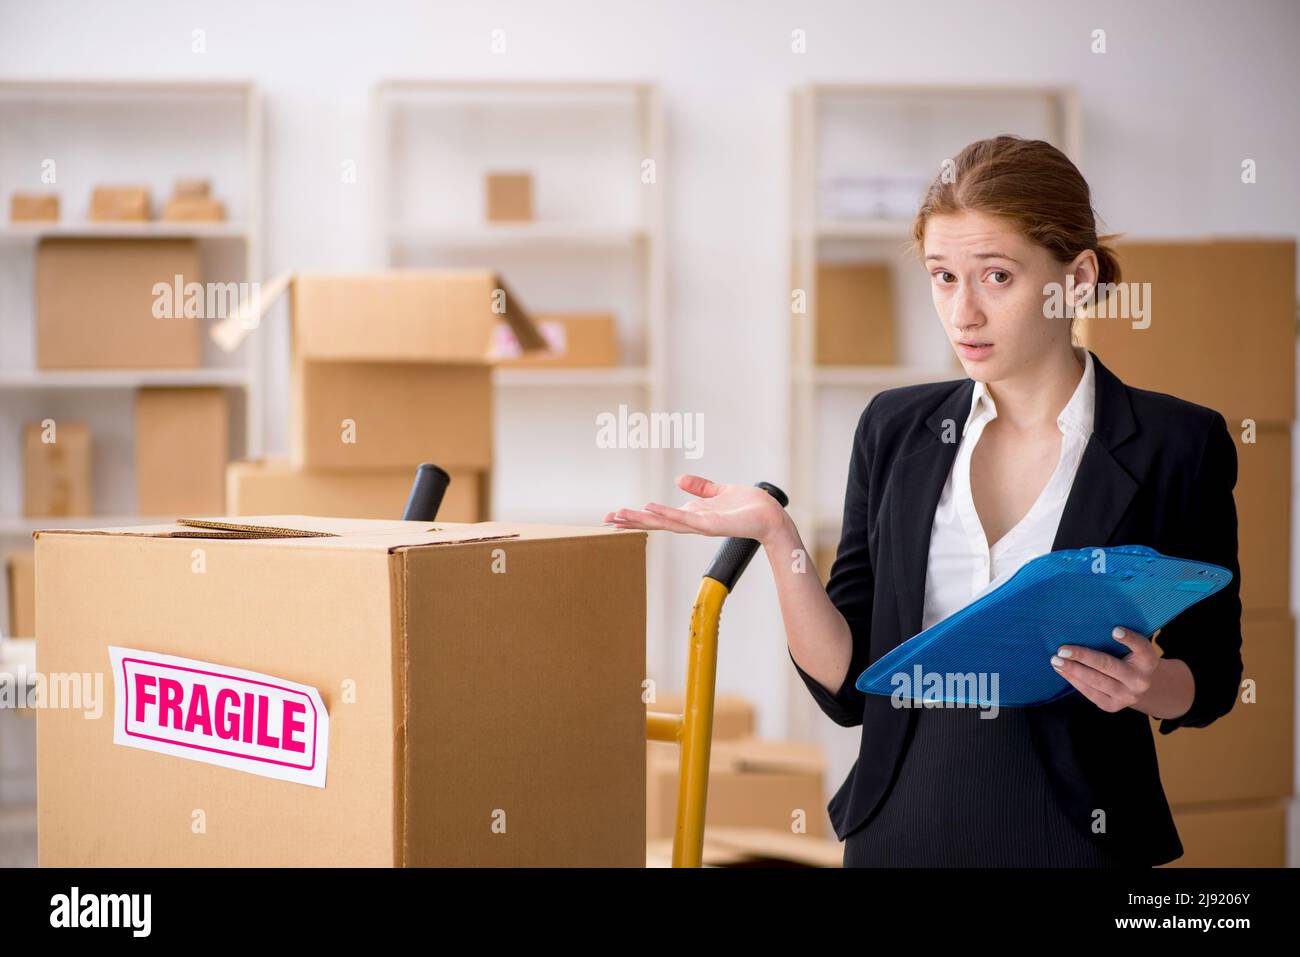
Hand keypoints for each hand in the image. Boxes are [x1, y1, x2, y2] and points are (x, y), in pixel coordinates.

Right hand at [603, 473, 788, 543]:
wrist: (772, 516)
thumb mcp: (720, 491)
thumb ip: (701, 487)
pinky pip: (685, 519)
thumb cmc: (750, 507)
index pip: (658, 516)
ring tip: (619, 515)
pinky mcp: (711, 524)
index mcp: (692, 515)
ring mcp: (700, 525)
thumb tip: (679, 480)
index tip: (615, 515)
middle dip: (631, 521)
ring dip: (641, 518)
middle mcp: (692, 523)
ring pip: (664, 522)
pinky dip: (667, 514)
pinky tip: (651, 508)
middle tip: (605, 520)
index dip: (637, 516)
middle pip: (655, 522)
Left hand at [1050, 626, 1161, 712]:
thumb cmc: (1130, 659)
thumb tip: (1085, 625)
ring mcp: (1127, 696)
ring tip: (1056, 660)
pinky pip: (1090, 693)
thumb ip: (1119, 640)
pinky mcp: (1113, 706)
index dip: (1129, 639)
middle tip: (1062, 650)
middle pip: (1109, 666)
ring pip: (1096, 681)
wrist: (1139, 687)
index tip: (1114, 630)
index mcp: (1148, 661)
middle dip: (1083, 657)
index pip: (1142, 648)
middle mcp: (1140, 680)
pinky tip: (1062, 671)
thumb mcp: (1133, 649)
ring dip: (1073, 670)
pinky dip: (1074, 680)